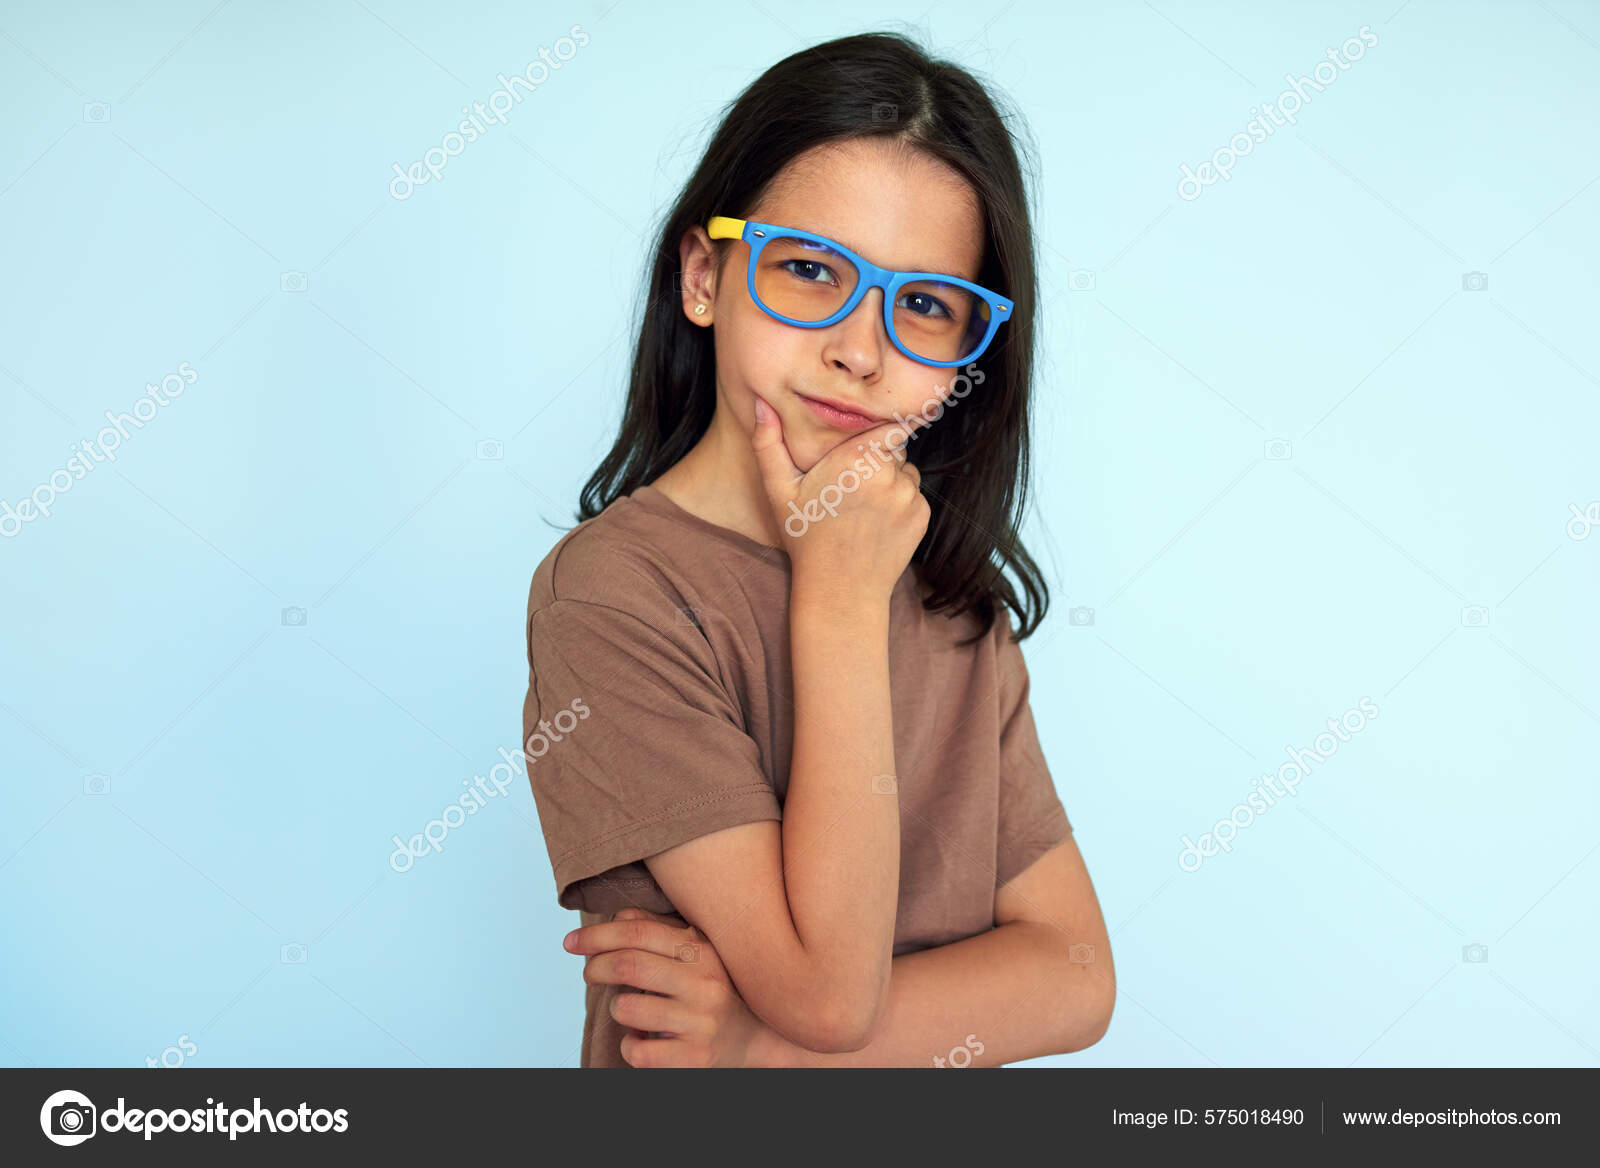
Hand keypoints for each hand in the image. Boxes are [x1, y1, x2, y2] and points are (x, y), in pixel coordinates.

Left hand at [564, 907, 771, 1067]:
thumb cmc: (717, 988)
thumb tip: (617, 918)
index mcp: (703, 949)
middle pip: (629, 964)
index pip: (638, 932)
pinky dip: (629, 1044)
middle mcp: (704, 983)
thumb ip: (658, 931)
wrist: (761, 1039)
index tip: (571, 941)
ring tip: (630, 1008)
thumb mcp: (697, 952)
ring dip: (617, 1007)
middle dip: (596, 966)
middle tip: (590, 971)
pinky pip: (637, 1051)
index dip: (597, 935)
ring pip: (627, 1008)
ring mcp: (701, 1022)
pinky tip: (643, 1038)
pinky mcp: (694, 1058)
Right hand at [750, 394, 929, 603]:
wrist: (840, 591)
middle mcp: (887, 472)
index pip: (884, 423)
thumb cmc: (806, 539)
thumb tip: (762, 404)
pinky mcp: (921, 515)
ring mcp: (908, 494)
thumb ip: (768, 444)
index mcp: (855, 458)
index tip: (866, 442)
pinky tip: (876, 524)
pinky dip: (900, 505)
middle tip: (851, 488)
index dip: (876, 431)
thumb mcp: (779, 492)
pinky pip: (914, 496)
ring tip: (862, 509)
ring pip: (905, 472)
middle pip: (892, 448)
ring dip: (890, 482)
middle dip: (877, 460)